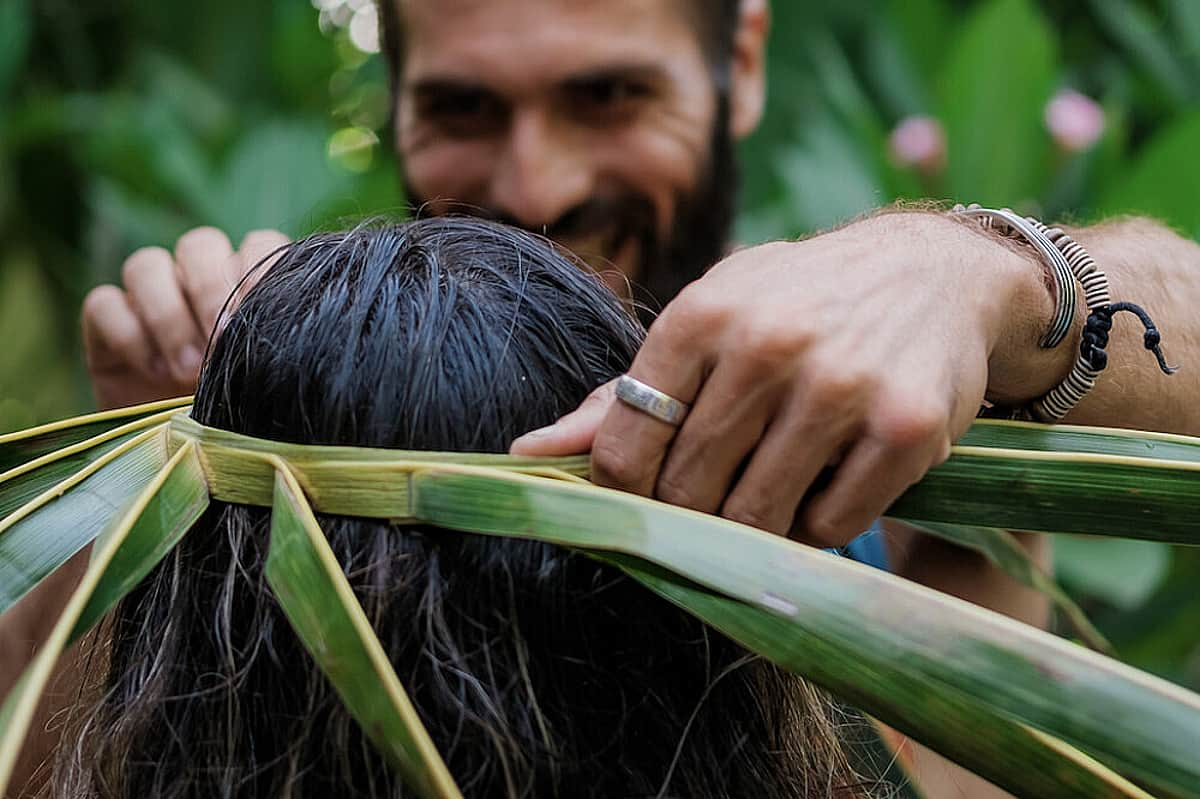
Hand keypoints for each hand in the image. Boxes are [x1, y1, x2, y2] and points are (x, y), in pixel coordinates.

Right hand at [82, 227, 288, 409]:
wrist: (183, 459)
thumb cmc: (241, 418)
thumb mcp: (269, 385)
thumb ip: (279, 351)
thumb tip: (295, 339)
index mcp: (247, 286)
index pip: (257, 244)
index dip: (262, 267)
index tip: (268, 311)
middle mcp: (197, 283)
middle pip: (199, 245)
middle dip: (212, 287)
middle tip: (222, 338)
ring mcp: (148, 300)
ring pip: (147, 264)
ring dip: (168, 313)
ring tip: (188, 367)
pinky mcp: (106, 325)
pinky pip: (104, 303)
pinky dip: (129, 334)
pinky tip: (153, 371)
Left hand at [513, 212, 1053, 545]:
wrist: (935, 273)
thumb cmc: (797, 303)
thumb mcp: (708, 318)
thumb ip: (621, 394)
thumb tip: (524, 456)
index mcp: (701, 315)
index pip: (626, 446)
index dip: (626, 491)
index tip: (648, 494)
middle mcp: (768, 345)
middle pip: (688, 493)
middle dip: (693, 513)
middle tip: (718, 495)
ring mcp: (841, 388)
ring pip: (758, 518)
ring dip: (756, 523)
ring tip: (770, 486)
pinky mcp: (906, 429)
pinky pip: (831, 526)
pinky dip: (820, 524)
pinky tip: (828, 480)